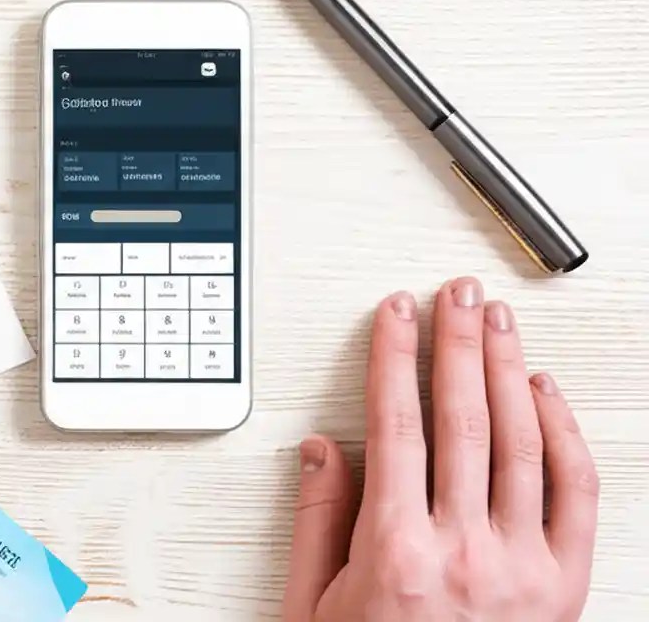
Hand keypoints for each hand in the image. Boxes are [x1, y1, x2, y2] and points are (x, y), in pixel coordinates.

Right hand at [283, 277, 598, 621]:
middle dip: (456, 345)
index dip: (395, 359)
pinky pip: (576, 493)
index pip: (397, 426)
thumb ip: (318, 521)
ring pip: (520, 444)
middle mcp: (464, 554)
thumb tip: (323, 448)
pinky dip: (564, 435)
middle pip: (462, 419)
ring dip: (507, 371)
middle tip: (454, 295)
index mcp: (396, 554)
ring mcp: (523, 570)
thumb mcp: (310, 606)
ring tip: (496, 322)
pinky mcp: (565, 589)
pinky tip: (545, 394)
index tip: (395, 316)